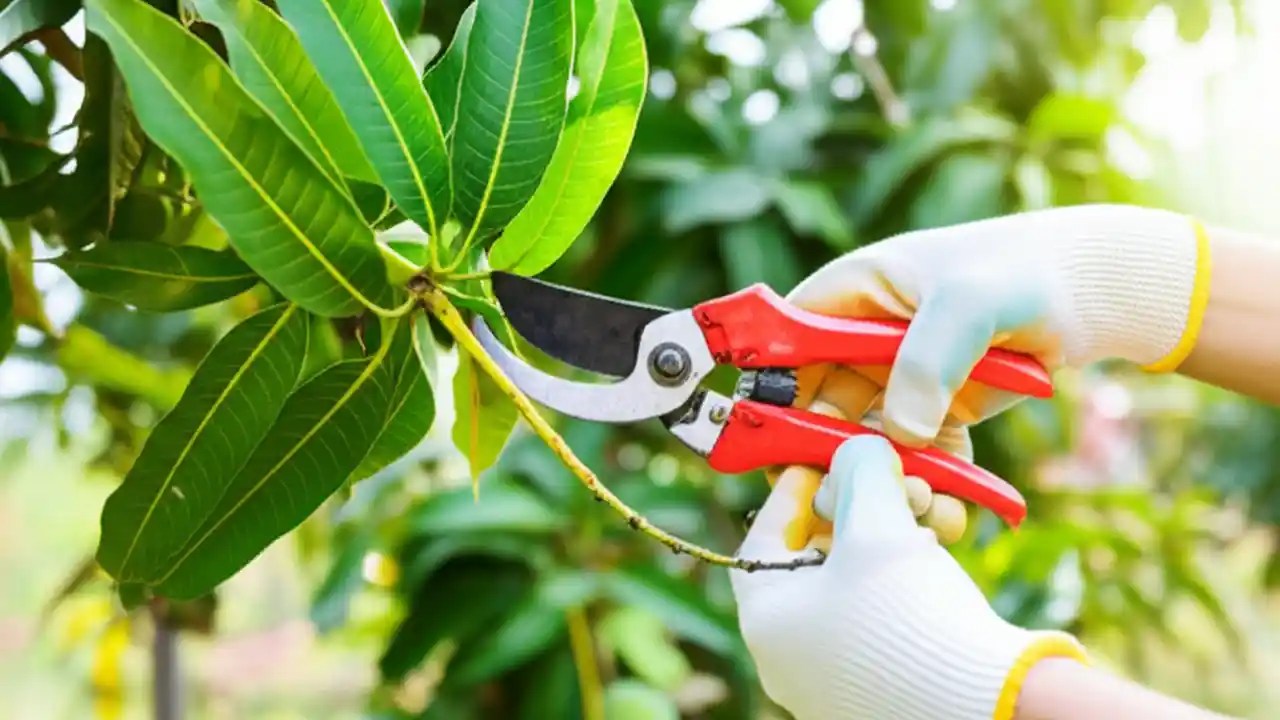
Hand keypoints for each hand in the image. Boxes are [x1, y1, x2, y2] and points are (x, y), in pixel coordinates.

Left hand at [730, 435, 1087, 719]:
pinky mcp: (877, 691)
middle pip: (808, 562)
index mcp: (767, 623)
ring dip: (880, 543)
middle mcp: (789, 660)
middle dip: (850, 513)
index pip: (763, 538)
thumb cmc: (914, 613)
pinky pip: (875, 622)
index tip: (824, 463)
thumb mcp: (878, 523)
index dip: (793, 491)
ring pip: (847, 589)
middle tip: (882, 485)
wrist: (990, 699)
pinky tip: (931, 560)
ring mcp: (831, 682)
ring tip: (918, 519)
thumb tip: (858, 451)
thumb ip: (860, 472)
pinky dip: (898, 583)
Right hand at [782, 204, 1205, 541]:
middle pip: (813, 409)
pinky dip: (926, 486)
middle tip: (851, 501)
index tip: (782, 453)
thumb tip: (901, 436)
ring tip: (919, 510)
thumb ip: (929, 361)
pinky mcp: (934, 411)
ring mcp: (895, 379)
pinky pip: (914, 458)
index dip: (771, 400)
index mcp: (845, 297)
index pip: (781, 351)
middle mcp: (858, 341)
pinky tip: (950, 513)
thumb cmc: (1023, 271)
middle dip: (829, 458)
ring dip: (882, 481)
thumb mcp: (971, 302)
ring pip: (862, 444)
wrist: (1093, 291)